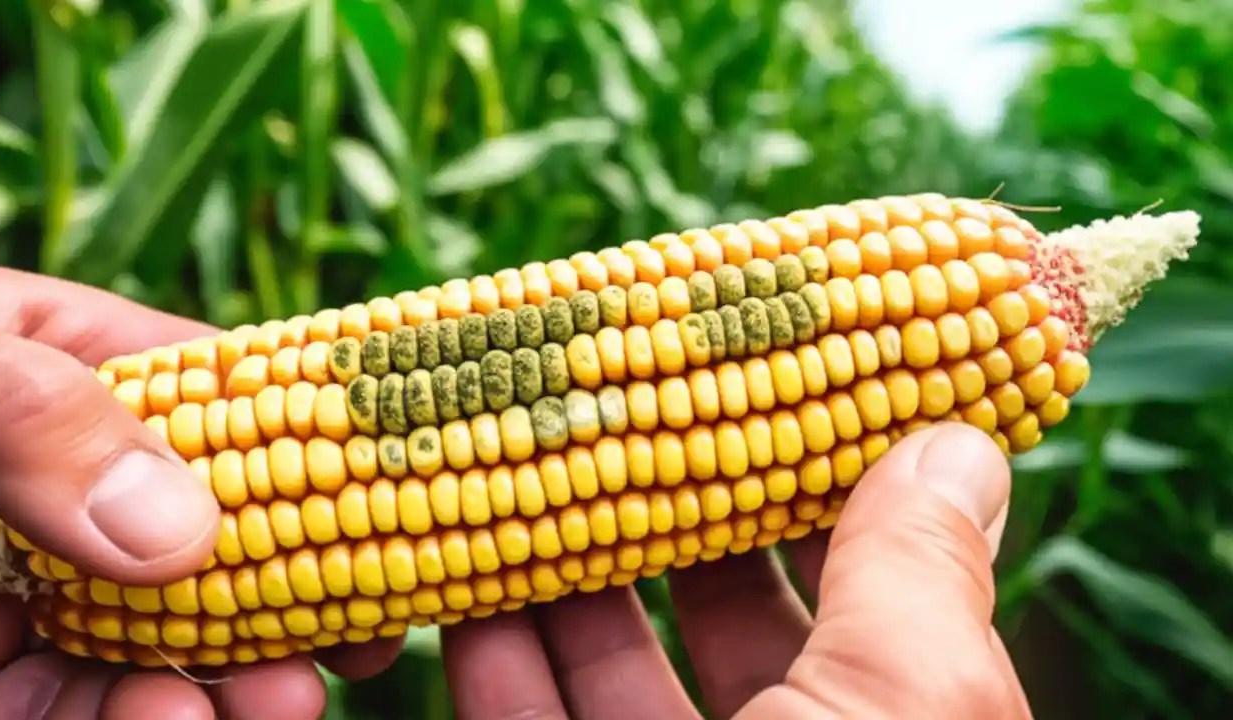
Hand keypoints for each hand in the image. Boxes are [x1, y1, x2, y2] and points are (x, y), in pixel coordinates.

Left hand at [0, 260, 399, 719]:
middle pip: (204, 546)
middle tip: (357, 647)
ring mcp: (6, 591)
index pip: (227, 406)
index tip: (403, 524)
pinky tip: (159, 718)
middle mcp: (52, 488)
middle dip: (288, 600)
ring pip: (145, 647)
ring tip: (275, 702)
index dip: (325, 460)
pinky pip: (55, 713)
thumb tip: (186, 532)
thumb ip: (39, 416)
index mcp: (67, 377)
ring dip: (221, 681)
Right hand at [436, 423, 1031, 719]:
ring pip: (590, 682)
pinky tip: (450, 591)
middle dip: (651, 522)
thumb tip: (961, 437)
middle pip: (701, 634)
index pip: (836, 600)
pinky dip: (476, 663)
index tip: (743, 388)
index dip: (793, 492)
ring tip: (512, 476)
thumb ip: (924, 580)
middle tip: (604, 413)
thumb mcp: (904, 712)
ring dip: (545, 581)